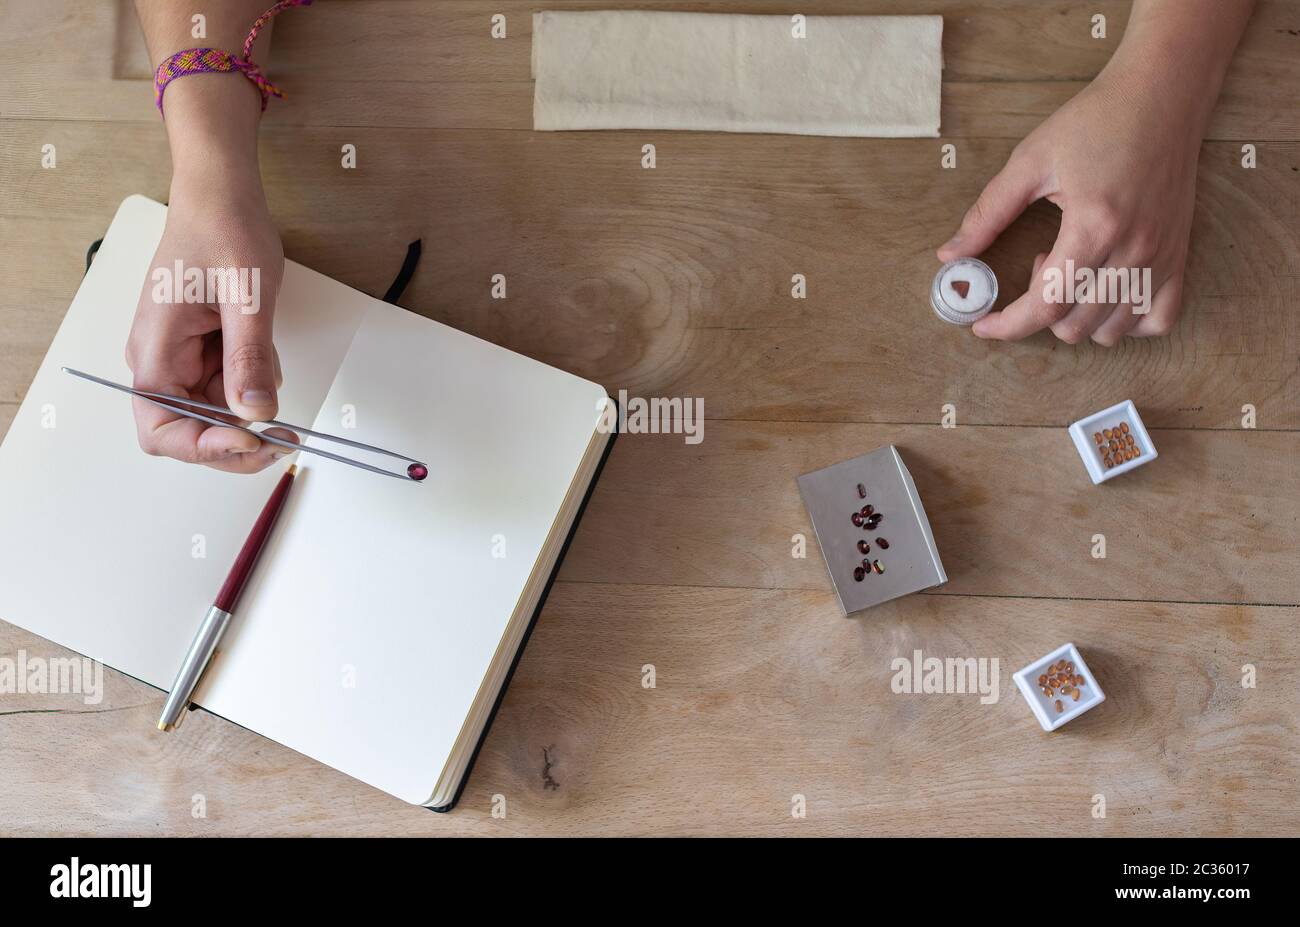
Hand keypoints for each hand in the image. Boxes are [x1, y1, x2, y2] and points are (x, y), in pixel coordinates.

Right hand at [125, 178, 296, 471]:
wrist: (222, 196)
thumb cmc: (224, 229)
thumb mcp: (248, 295)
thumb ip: (248, 356)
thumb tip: (254, 412)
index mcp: (156, 348)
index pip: (160, 429)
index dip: (205, 448)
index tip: (253, 440)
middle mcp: (160, 360)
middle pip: (189, 430)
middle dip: (237, 439)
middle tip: (285, 436)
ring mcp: (180, 357)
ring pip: (214, 412)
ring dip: (248, 407)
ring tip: (270, 361)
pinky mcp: (201, 351)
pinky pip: (227, 386)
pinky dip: (252, 381)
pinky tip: (265, 350)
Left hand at [937, 55, 1211, 345]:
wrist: (1163, 93)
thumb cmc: (1096, 120)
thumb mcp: (1030, 161)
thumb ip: (988, 213)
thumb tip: (949, 256)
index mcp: (1094, 225)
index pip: (1046, 305)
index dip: (1008, 325)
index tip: (982, 325)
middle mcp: (1134, 248)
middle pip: (1074, 326)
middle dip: (1038, 313)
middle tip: (1037, 264)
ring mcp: (1162, 256)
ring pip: (1112, 332)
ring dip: (1076, 318)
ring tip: (1070, 271)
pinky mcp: (1181, 255)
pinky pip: (1157, 320)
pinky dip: (1125, 322)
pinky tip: (1105, 292)